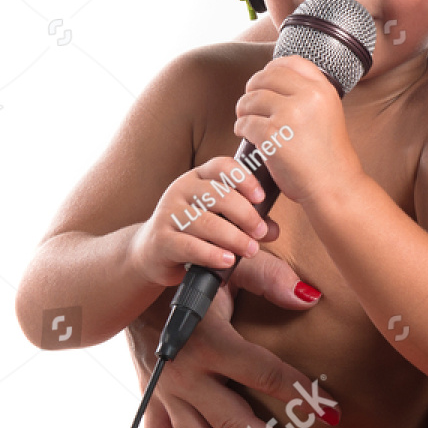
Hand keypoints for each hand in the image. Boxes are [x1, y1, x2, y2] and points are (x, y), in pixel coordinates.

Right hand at [128, 156, 276, 287]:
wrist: (153, 251)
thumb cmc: (194, 231)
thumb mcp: (220, 219)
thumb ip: (247, 220)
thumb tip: (273, 229)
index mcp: (198, 177)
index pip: (221, 166)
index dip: (244, 179)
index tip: (261, 198)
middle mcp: (181, 190)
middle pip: (219, 196)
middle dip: (246, 215)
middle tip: (260, 232)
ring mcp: (168, 214)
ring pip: (207, 223)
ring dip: (234, 238)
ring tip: (250, 250)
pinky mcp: (161, 240)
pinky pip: (190, 246)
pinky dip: (213, 254)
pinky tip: (227, 260)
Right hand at [128, 250, 335, 427]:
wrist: (134, 281)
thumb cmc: (194, 273)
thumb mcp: (230, 266)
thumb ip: (270, 277)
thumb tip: (311, 298)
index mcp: (211, 341)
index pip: (265, 373)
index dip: (301, 393)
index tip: (332, 412)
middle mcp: (186, 373)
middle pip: (234, 419)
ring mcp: (166, 391)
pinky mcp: (152, 399)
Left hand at [234, 55, 356, 203]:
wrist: (334, 186)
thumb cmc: (328, 157)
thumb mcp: (328, 115)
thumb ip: (308, 97)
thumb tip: (273, 81)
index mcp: (323, 90)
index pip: (291, 62)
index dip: (273, 69)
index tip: (266, 82)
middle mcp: (308, 96)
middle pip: (265, 77)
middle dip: (252, 89)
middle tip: (250, 104)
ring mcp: (289, 114)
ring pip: (250, 99)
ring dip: (243, 110)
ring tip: (246, 120)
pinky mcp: (272, 134)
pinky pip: (245, 122)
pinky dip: (241, 128)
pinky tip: (245, 135)